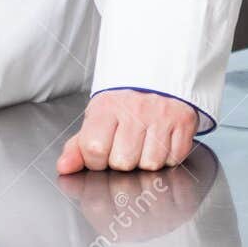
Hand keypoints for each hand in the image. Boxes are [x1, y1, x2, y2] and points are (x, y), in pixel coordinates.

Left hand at [56, 89, 199, 174]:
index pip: (94, 149)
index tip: (100, 153)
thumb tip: (64, 168)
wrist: (156, 78)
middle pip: (123, 161)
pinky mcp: (183, 122)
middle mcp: (134, 110)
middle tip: (123, 146)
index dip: (95, 160)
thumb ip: (77, 146)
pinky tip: (160, 142)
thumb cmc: (121, 104)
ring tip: (143, 143)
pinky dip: (167, 157)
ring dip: (145, 161)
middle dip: (121, 161)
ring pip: (150, 164)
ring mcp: (161, 116)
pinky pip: (173, 159)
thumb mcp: (95, 119)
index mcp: (106, 107)